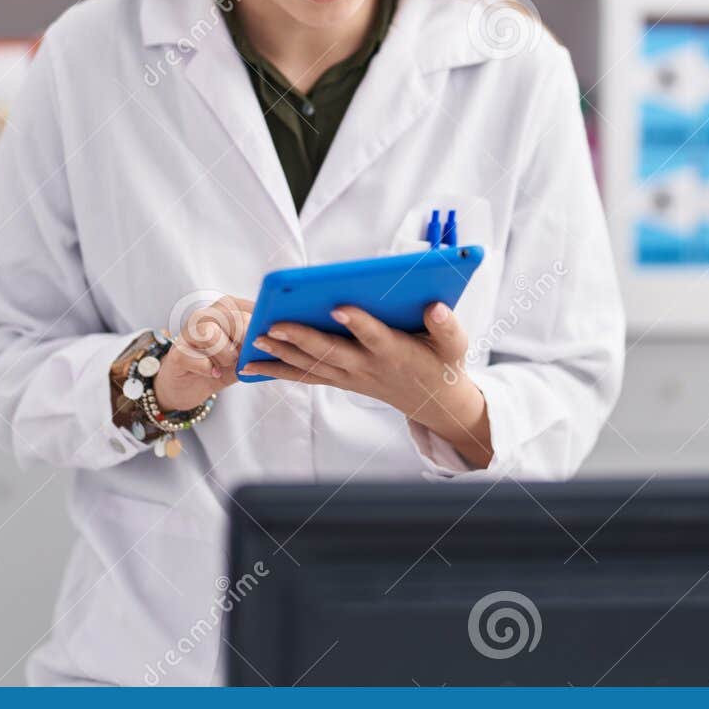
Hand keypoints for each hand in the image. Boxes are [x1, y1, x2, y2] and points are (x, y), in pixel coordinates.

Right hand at [152, 295, 254, 411]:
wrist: (189, 385)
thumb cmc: (222, 365)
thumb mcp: (246, 353)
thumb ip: (260, 343)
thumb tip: (282, 340)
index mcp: (229, 308)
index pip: (255, 308)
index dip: (263, 329)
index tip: (265, 343)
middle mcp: (208, 313)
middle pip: (236, 319)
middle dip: (244, 343)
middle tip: (241, 357)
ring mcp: (189, 331)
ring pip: (211, 334)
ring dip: (225, 356)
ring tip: (224, 364)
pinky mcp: (177, 352)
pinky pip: (196, 358)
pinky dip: (208, 369)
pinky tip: (212, 372)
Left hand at [240, 303, 492, 467]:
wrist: (434, 402)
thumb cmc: (442, 364)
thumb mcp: (455, 345)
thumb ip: (447, 326)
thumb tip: (436, 306)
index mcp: (395, 352)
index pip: (374, 336)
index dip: (358, 323)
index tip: (340, 306)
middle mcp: (369, 366)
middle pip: (332, 352)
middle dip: (303, 339)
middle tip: (276, 325)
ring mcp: (352, 376)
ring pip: (313, 366)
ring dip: (283, 355)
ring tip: (257, 340)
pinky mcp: (342, 380)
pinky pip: (307, 376)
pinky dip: (279, 372)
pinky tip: (253, 366)